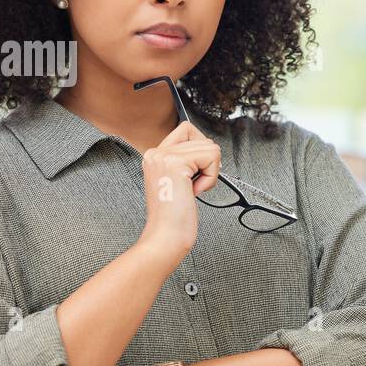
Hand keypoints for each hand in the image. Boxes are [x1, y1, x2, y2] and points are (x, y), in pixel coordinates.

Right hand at [137, 119, 221, 267]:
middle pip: (200, 136)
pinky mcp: (175, 163)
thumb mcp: (179, 181)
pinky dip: (211, 177)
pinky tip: (195, 191)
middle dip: (207, 163)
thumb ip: (187, 161)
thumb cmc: (175, 216)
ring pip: (209, 146)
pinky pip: (211, 157)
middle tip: (194, 185)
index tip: (197, 173)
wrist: (166, 235)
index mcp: (154, 156)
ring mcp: (163, 156)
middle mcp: (155, 152)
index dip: (200, 150)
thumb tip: (209, 148)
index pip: (186, 130)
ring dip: (210, 171)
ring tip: (193, 189)